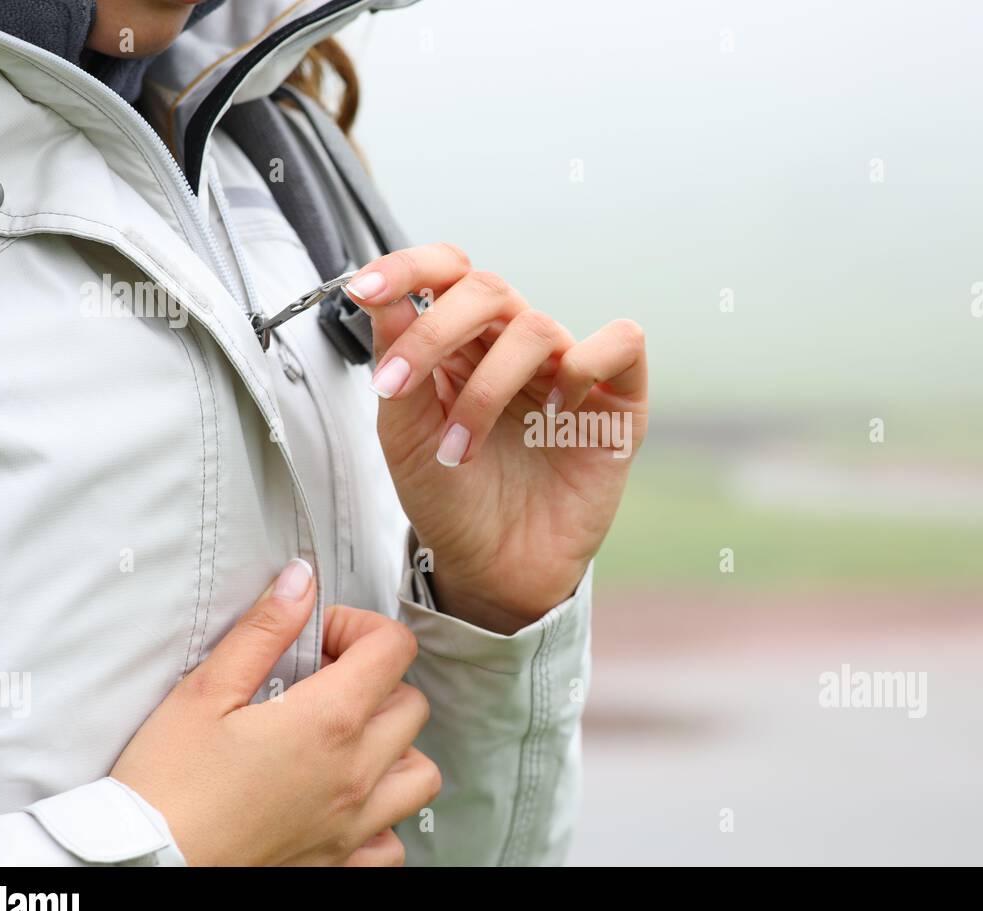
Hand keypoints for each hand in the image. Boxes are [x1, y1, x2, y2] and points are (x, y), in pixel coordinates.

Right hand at [111, 560, 440, 865]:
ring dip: (394, 747)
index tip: (321, 637)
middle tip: (324, 681)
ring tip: (346, 740)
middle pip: (411, 704)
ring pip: (418, 772)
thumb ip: (263, 631)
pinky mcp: (338, 862)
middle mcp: (354, 774)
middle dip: (377, 679)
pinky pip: (393, 841)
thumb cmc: (164, 789)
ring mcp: (352, 823)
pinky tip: (345, 801)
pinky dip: (384, 817)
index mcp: (328, 723)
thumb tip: (300, 583)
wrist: (141, 868)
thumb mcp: (204, 692)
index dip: (359, 627)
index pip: (393, 649)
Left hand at [344, 244, 648, 633]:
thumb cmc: (452, 504)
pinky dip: (585, 365)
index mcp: (461, 345)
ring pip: (536, 327)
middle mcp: (514, 348)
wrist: (494, 571)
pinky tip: (556, 412)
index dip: (407, 268)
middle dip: (434, 331)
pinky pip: (621, 343)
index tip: (361, 292)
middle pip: (486, 289)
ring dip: (487, 388)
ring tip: (462, 448)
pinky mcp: (617, 402)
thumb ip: (397, 365)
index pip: (446, 273)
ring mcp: (567, 371)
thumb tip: (386, 298)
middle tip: (400, 386)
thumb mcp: (403, 439)